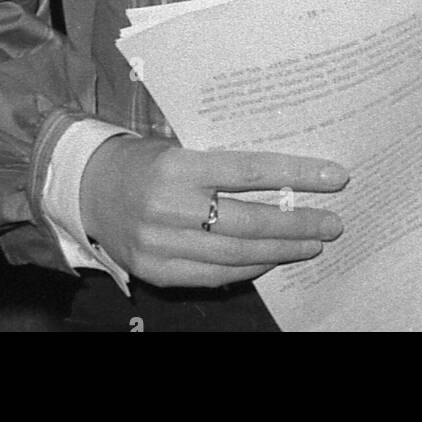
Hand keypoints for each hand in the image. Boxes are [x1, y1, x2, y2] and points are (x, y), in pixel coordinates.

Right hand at [80, 136, 347, 288]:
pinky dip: (248, 269)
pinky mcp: (156, 270)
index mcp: (178, 166)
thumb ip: (222, 163)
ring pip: (236, 255)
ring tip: (313, 243)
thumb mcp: (180, 146)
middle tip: (333, 223)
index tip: (335, 178)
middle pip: (249, 222)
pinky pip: (214, 276)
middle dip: (298, 224)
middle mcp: (169, 207)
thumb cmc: (144, 158)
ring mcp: (160, 244)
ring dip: (281, 251)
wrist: (87, 185)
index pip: (250, 172)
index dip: (296, 176)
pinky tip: (272, 260)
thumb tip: (284, 177)